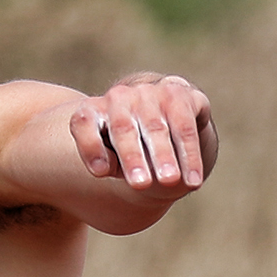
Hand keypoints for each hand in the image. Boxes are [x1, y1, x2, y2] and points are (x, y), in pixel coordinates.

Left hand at [69, 75, 216, 192]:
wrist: (162, 122)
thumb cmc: (128, 148)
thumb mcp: (112, 159)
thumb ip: (105, 162)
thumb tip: (103, 168)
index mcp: (94, 110)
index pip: (84, 122)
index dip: (90, 146)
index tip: (100, 173)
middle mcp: (119, 97)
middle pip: (123, 128)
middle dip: (132, 158)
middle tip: (139, 184)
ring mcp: (149, 92)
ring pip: (156, 128)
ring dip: (164, 156)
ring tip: (169, 181)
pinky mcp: (178, 94)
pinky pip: (185, 127)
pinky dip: (190, 155)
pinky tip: (193, 180)